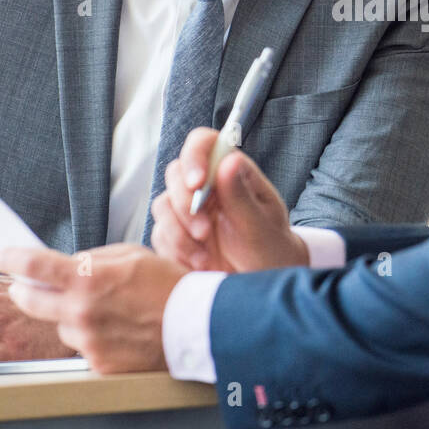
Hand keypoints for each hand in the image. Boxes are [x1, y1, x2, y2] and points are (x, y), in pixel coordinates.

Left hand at [0, 244, 182, 373]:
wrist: (195, 324)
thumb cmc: (168, 286)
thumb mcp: (131, 254)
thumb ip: (93, 258)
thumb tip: (68, 262)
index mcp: (88, 278)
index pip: (33, 265)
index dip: (11, 258)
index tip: (3, 255)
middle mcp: (81, 311)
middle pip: (29, 300)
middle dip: (26, 290)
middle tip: (31, 285)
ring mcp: (87, 340)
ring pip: (60, 325)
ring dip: (69, 316)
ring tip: (104, 311)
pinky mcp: (97, 363)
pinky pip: (81, 347)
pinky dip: (92, 337)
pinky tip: (116, 329)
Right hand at [150, 127, 308, 272]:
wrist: (260, 285)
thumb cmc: (269, 249)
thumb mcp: (260, 225)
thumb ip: (241, 195)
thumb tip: (229, 159)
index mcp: (231, 172)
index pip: (204, 143)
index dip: (194, 156)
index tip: (197, 183)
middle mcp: (207, 185)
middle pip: (176, 173)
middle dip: (184, 203)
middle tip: (204, 231)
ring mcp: (188, 209)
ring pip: (163, 205)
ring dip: (179, 231)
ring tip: (205, 256)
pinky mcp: (175, 233)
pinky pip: (159, 233)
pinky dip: (176, 250)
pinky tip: (199, 263)